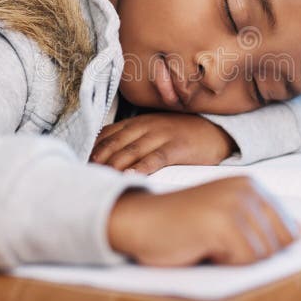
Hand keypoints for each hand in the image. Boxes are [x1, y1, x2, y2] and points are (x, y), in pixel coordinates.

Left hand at [90, 112, 238, 173]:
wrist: (218, 131)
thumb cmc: (184, 135)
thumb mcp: (157, 132)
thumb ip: (135, 140)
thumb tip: (111, 159)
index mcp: (140, 122)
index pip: (109, 133)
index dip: (94, 148)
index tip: (82, 164)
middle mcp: (148, 125)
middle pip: (116, 142)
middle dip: (99, 159)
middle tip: (86, 176)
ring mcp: (163, 135)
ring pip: (131, 150)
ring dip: (113, 165)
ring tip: (101, 178)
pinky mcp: (178, 147)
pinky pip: (156, 157)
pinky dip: (141, 167)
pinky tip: (130, 176)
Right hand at [108, 176, 300, 265]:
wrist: (138, 219)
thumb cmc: (180, 224)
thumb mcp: (225, 216)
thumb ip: (260, 221)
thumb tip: (298, 232)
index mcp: (251, 186)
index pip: (288, 228)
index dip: (268, 247)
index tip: (239, 246)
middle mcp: (247, 190)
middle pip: (278, 244)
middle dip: (251, 256)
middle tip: (217, 245)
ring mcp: (236, 205)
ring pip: (263, 255)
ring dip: (236, 260)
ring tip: (209, 244)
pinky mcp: (224, 223)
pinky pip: (246, 260)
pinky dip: (225, 264)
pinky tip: (202, 248)